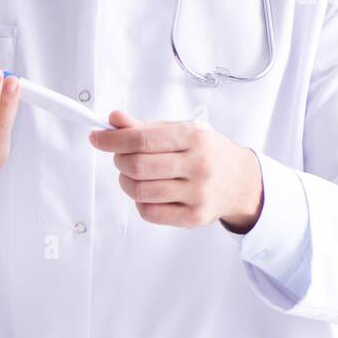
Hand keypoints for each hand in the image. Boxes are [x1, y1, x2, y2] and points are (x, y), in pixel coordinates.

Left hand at [89, 109, 263, 230]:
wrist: (240, 181)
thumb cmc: (206, 152)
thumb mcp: (180, 131)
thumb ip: (144, 127)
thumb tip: (113, 119)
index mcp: (194, 137)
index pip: (142, 138)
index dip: (112, 139)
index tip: (97, 138)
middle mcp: (199, 165)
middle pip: (138, 166)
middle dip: (118, 160)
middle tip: (118, 157)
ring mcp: (198, 193)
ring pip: (140, 191)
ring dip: (126, 182)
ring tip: (133, 175)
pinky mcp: (194, 217)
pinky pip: (149, 213)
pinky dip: (140, 202)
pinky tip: (149, 192)